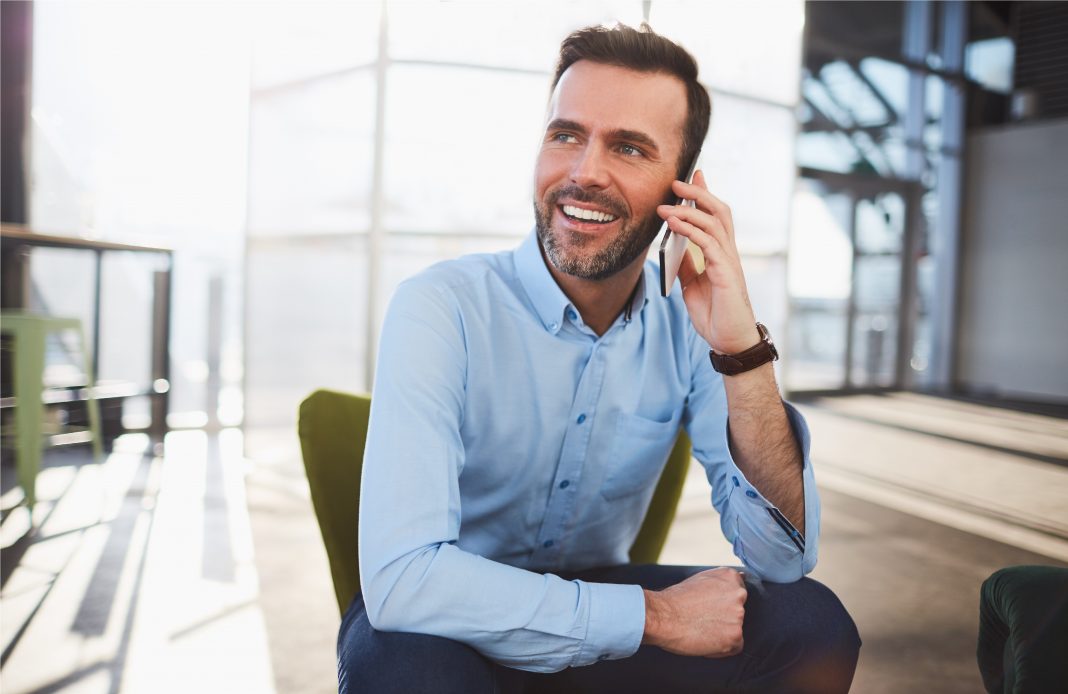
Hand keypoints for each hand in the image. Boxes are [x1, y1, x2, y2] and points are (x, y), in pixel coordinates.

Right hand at [642, 567, 746, 657]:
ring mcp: (738, 615)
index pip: (737, 594)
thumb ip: (721, 581)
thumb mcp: (700, 579)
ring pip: (736, 629)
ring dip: (722, 632)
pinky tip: (705, 640)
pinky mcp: (735, 636)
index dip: (721, 604)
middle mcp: (738, 594)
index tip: (708, 608)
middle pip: (737, 611)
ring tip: (701, 629)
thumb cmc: (675, 599)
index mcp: (730, 577)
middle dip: (723, 617)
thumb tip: (742, 578)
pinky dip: (722, 647)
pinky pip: (734, 646)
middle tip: (702, 619)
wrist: (662, 616)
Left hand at [657, 170, 758, 353]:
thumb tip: (672, 247)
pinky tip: (675, 224)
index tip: (693, 176)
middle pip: (719, 211)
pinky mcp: (725, 273)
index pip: (715, 216)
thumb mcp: (691, 286)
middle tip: (678, 180)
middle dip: (699, 193)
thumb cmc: (715, 315)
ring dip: (689, 210)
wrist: (729, 341)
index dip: (705, 194)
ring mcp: (729, 261)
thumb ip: (686, 264)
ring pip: (714, 223)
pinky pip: (708, 244)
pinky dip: (690, 231)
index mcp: (721, 254)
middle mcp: (728, 253)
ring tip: (667, 203)